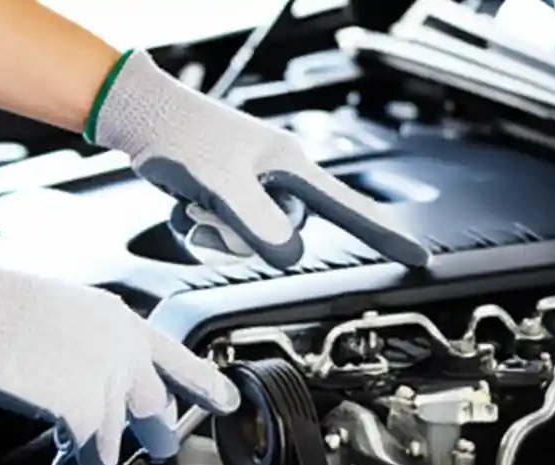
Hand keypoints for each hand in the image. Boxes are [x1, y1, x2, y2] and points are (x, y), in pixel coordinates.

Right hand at [0, 237, 239, 464]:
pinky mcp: (84, 414)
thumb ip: (84, 343)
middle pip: (158, 406)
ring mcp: (108, 385)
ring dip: (108, 460)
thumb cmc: (1, 301)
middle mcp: (124, 353)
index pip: (176, 357)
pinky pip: (92, 456)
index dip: (204, 382)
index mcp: (120, 321)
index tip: (226, 399)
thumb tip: (78, 366)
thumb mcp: (61, 310)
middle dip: (158, 433)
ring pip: (123, 439)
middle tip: (160, 448)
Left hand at [88, 50, 430, 268]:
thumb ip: (257, 222)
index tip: (416, 256)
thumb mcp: (220, 182)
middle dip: (243, 235)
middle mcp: (275, 179)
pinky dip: (198, 227)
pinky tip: (182, 204)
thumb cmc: (180, 135)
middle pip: (284, 237)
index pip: (348, 208)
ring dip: (214, 232)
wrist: (138, 117)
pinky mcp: (224, 198)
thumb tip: (289, 256)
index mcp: (289, 166)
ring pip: (250, 241)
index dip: (383, 234)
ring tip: (192, 203)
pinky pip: (224, 236)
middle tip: (210, 211)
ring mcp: (250, 189)